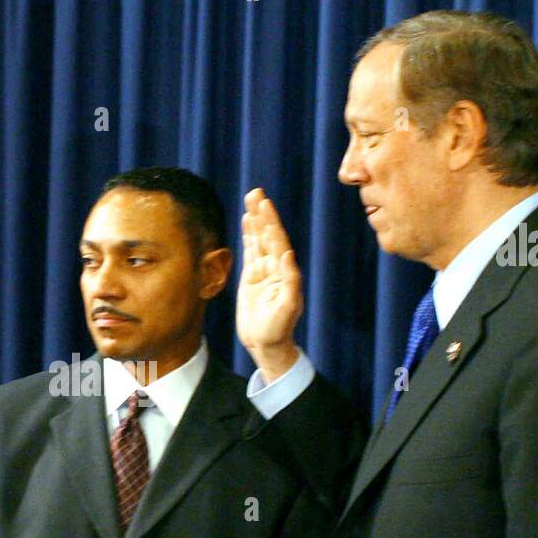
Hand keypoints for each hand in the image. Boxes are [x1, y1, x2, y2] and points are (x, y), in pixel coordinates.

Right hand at [237, 187, 302, 381]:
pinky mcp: (251, 278)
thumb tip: (287, 255)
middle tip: (256, 192)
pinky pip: (250, 252)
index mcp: (285, 272)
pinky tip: (247, 220)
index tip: (265, 205)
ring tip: (251, 199)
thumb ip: (290, 281)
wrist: (266, 344)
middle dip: (263, 214)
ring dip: (255, 220)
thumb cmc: (278, 329)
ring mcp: (263, 272)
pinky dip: (249, 235)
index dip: (271, 223)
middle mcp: (276, 268)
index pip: (278, 242)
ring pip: (258, 240)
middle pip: (268, 235)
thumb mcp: (287, 307)